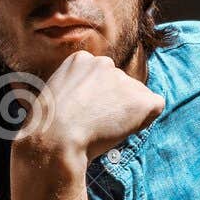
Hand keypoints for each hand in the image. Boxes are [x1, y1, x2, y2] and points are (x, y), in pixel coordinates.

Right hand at [15, 49, 163, 165]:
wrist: (55, 139)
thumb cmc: (45, 128)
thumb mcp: (50, 99)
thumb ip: (71, 93)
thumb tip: (70, 102)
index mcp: (80, 60)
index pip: (101, 79)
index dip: (96, 101)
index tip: (82, 116)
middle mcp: (104, 64)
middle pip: (120, 86)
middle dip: (113, 105)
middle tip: (92, 126)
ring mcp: (123, 79)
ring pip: (136, 98)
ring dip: (126, 116)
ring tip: (102, 130)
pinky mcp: (141, 98)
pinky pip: (155, 107)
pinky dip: (145, 121)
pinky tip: (122, 130)